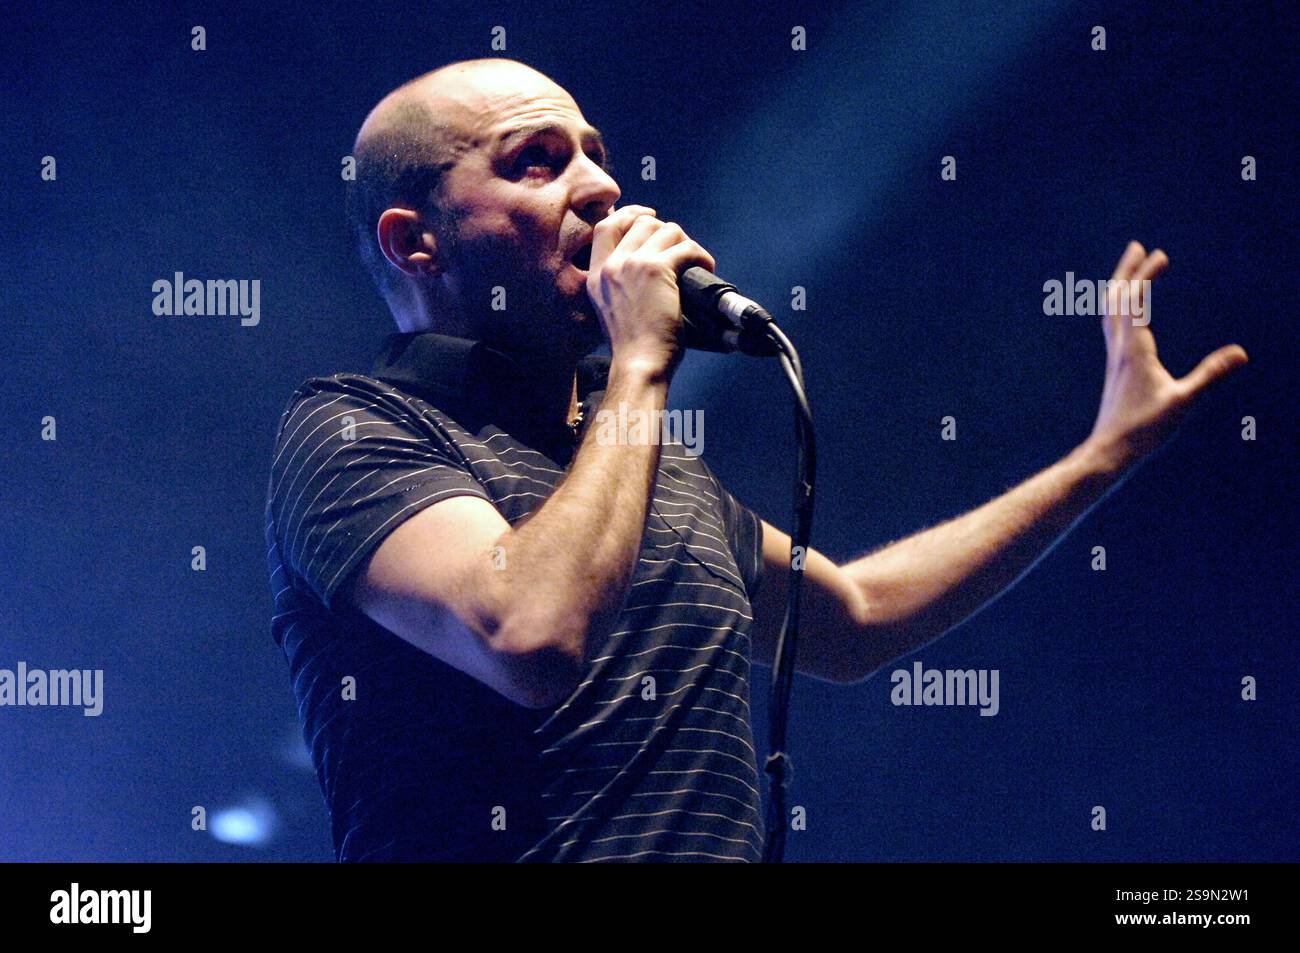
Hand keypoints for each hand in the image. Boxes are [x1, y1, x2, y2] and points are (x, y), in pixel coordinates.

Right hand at [586, 205, 715, 379]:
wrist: (638, 363)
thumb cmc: (633, 347)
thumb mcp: (612, 309)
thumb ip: (620, 285)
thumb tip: (645, 264)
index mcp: (596, 275)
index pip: (605, 227)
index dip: (628, 215)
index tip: (647, 216)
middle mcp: (611, 265)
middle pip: (640, 222)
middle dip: (665, 230)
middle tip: (681, 248)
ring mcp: (633, 264)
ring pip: (666, 230)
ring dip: (685, 242)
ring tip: (694, 262)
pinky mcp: (657, 270)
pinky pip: (686, 247)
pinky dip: (701, 254)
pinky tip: (706, 267)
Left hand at [1085, 241, 1247, 468]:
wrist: (1109, 450)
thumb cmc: (1144, 430)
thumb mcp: (1183, 402)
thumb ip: (1210, 376)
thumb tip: (1241, 353)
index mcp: (1133, 350)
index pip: (1135, 301)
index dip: (1146, 275)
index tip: (1160, 254)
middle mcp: (1119, 348)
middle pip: (1115, 299)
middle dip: (1127, 270)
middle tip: (1137, 246)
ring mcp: (1114, 357)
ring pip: (1110, 312)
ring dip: (1120, 286)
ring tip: (1131, 269)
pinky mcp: (1115, 367)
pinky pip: (1113, 326)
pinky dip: (1119, 307)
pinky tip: (1126, 311)